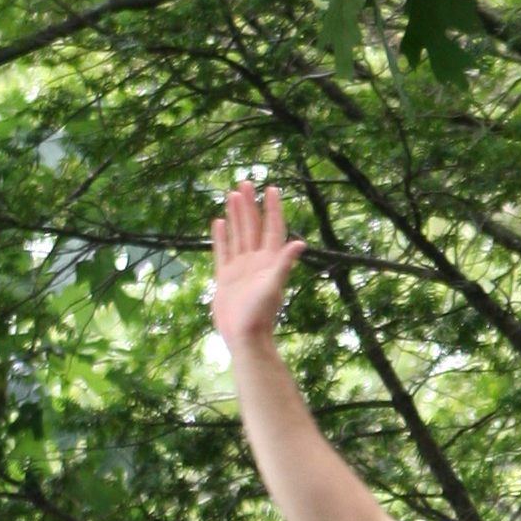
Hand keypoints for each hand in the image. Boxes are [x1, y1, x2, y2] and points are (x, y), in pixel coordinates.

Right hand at [211, 180, 305, 350]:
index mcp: (269, 261)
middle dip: (250, 205)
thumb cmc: (260, 314)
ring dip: (236, 216)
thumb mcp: (273, 286)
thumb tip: (301, 243)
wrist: (244, 337)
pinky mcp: (226, 277)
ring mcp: (240, 268)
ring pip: (238, 235)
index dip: (273, 209)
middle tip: (245, 183)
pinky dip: (222, 237)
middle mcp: (256, 262)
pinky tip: (219, 222)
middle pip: (253, 227)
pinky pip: (223, 251)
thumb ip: (284, 264)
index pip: (272, 229)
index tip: (272, 189)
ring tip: (232, 195)